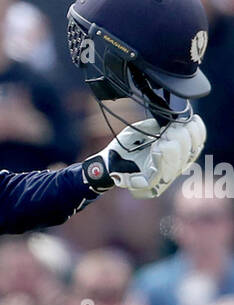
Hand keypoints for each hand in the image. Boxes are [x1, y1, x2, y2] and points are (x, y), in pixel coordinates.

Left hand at [82, 116, 205, 197]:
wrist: (107, 162)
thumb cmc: (126, 147)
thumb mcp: (146, 129)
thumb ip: (162, 123)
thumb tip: (175, 118)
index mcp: (177, 155)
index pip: (198, 143)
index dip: (197, 130)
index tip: (188, 119)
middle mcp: (174, 168)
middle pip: (191, 152)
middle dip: (182, 136)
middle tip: (167, 130)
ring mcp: (163, 179)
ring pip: (178, 163)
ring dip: (171, 146)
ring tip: (161, 139)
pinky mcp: (149, 186)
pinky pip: (161, 172)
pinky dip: (161, 157)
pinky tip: (157, 148)